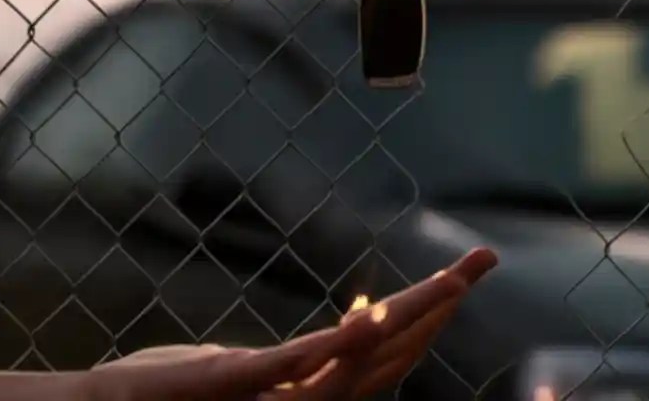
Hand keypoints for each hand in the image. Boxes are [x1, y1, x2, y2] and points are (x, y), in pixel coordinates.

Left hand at [74, 248, 496, 400]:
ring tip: (452, 282)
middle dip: (440, 306)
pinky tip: (374, 317)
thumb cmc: (166, 393)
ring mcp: (274, 397)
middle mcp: (304, 400)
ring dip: (412, 317)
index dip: (431, 318)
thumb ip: (296, 362)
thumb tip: (350, 327)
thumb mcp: (244, 370)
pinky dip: (342, 345)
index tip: (463, 278)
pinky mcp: (236, 383)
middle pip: (390, 355)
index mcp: (308, 392)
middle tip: (482, 261)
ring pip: (358, 362)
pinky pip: (298, 365)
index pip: (387, 356)